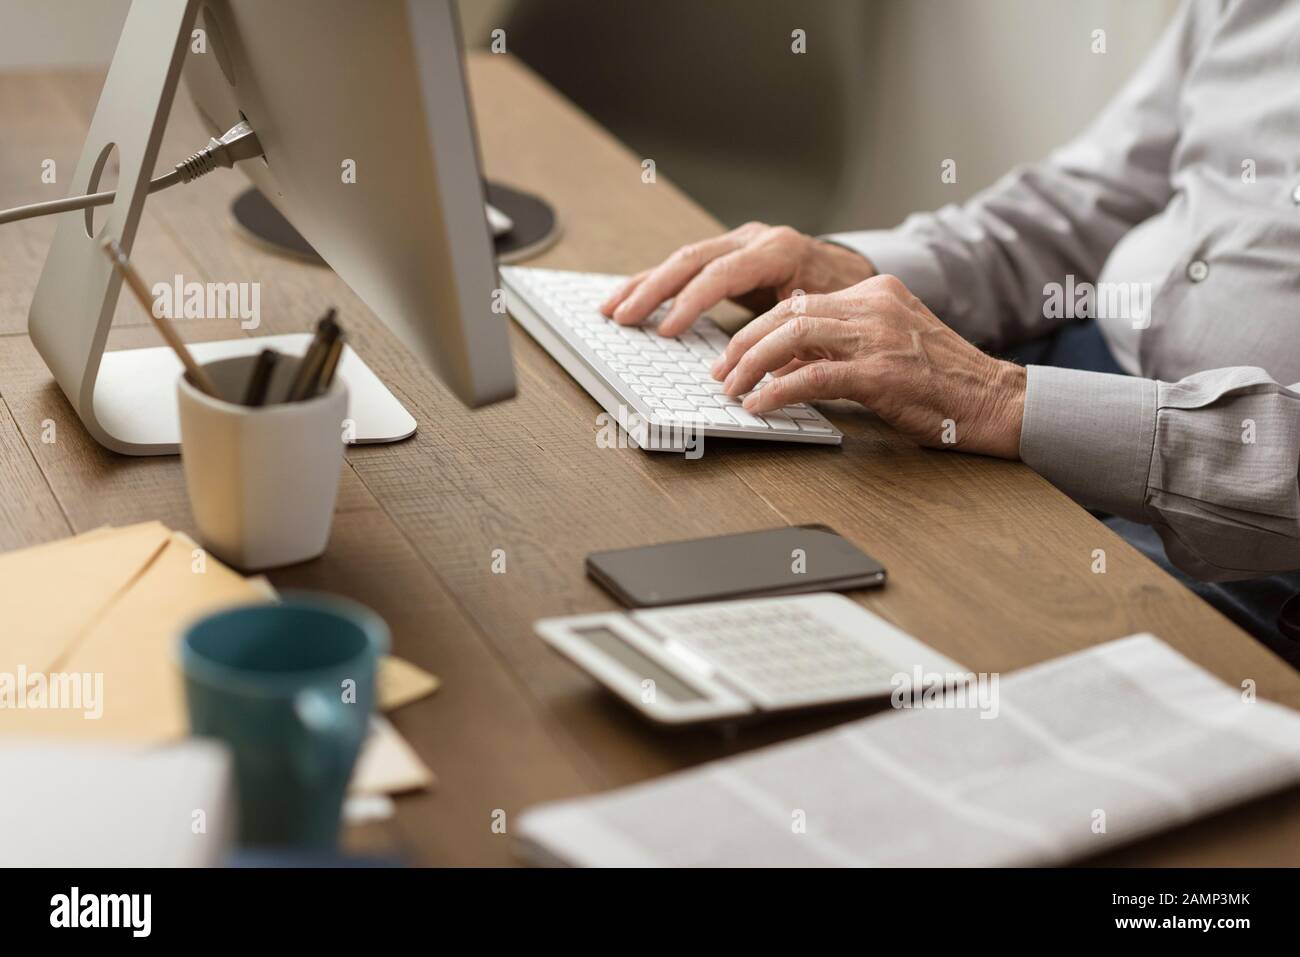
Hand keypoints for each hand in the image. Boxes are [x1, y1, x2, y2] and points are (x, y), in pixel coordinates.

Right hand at [599, 221, 875, 336]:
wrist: (853, 272)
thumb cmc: (841, 297)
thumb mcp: (821, 312)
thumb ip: (787, 330)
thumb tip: (756, 361)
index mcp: (777, 249)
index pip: (722, 272)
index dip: (691, 301)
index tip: (667, 330)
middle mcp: (752, 239)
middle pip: (692, 259)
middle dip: (653, 290)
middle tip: (623, 317)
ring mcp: (737, 243)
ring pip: (681, 259)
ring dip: (643, 285)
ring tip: (611, 309)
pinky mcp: (726, 254)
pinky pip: (685, 267)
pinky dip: (655, 283)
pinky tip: (629, 298)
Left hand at [712, 275, 1026, 457]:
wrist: (995, 401)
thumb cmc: (941, 385)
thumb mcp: (884, 352)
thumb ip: (836, 351)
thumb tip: (782, 369)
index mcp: (875, 293)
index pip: (799, 301)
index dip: (757, 328)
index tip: (733, 353)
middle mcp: (874, 305)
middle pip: (787, 312)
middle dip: (743, 342)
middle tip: (720, 370)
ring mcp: (878, 337)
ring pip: (793, 336)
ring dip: (752, 363)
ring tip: (732, 388)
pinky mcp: (881, 372)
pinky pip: (814, 376)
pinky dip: (778, 390)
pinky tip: (759, 404)